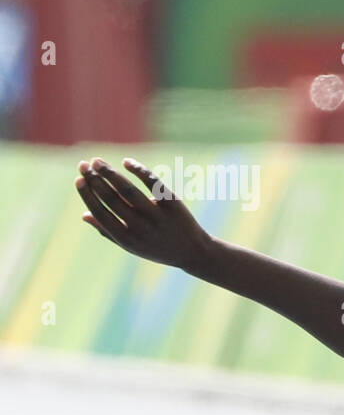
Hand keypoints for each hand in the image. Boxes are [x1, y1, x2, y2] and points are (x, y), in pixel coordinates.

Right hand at [75, 157, 212, 270]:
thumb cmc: (158, 248)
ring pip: (129, 190)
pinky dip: (139, 170)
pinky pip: (153, 183)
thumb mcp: (132, 246)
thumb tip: (84, 214)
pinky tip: (126, 162)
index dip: (88, 194)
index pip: (101, 213)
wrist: (194, 253)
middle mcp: (140, 227)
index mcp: (126, 238)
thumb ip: (109, 232)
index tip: (79, 179)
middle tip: (83, 164)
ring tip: (97, 161)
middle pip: (112, 199)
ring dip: (110, 173)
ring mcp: (157, 216)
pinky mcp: (173, 204)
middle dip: (95, 180)